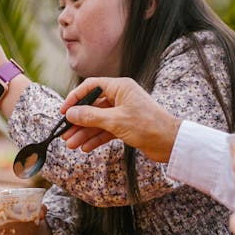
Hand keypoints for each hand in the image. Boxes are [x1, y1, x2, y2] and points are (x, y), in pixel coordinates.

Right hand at [58, 77, 181, 162]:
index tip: (63, 112)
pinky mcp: (127, 126)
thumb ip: (90, 116)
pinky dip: (96, 138)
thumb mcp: (115, 121)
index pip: (91, 86)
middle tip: (64, 134)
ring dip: (85, 132)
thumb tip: (70, 113)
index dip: (75, 98)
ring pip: (98, 121)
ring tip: (72, 145)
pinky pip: (106, 130)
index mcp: (120, 87)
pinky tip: (85, 147)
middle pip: (92, 106)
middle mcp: (121, 97)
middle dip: (78, 121)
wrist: (170, 143)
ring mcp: (124, 112)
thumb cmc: (147, 126)